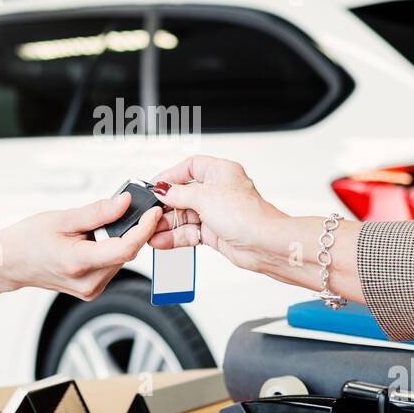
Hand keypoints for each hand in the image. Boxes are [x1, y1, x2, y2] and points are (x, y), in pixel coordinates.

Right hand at [0, 192, 161, 300]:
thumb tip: (125, 202)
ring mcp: (90, 290)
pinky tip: (92, 241)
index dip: (144, 228)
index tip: (153, 211)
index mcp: (78, 263)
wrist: (10, 262)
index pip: (125, 249)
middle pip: (125, 253)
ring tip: (93, 229)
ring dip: (117, 240)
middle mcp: (88, 283)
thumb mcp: (62, 219)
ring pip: (120, 259)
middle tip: (116, 211)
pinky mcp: (91, 290)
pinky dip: (109, 250)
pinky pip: (111, 265)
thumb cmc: (28, 240)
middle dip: (128, 230)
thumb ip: (97, 212)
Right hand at [147, 155, 288, 272]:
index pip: (190, 167)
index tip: (154, 187)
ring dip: (167, 224)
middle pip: (184, 194)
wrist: (264, 245)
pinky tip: (161, 240)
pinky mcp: (215, 232)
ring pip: (185, 216)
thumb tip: (161, 190)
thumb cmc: (247, 215)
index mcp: (221, 172)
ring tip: (150, 231)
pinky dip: (175, 237)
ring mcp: (216, 213)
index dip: (171, 176)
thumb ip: (178, 194)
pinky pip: (189, 232)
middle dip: (165, 206)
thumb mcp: (205, 197)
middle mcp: (219, 191)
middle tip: (149, 213)